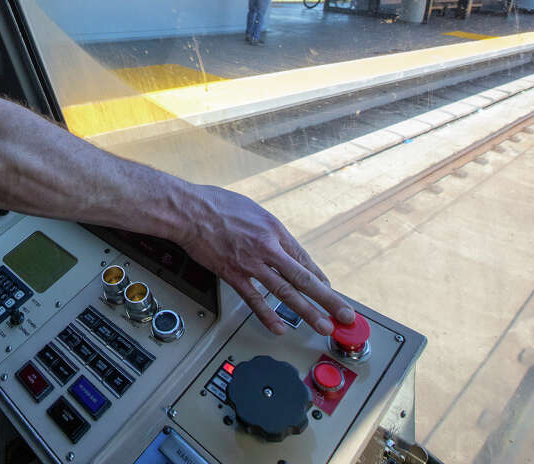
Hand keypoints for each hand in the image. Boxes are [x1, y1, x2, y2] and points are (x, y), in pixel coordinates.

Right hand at [178, 186, 354, 335]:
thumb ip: (266, 228)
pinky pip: (254, 299)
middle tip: (344, 314)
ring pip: (285, 292)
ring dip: (307, 312)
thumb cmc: (215, 204)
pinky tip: (278, 328)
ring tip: (322, 326)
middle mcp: (268, 248)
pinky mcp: (233, 274)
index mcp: (274, 229)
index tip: (328, 289)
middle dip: (328, 299)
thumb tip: (274, 241)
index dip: (318, 277)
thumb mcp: (252, 209)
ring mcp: (251, 264)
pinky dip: (267, 315)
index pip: (303, 258)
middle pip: (304, 278)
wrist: (189, 210)